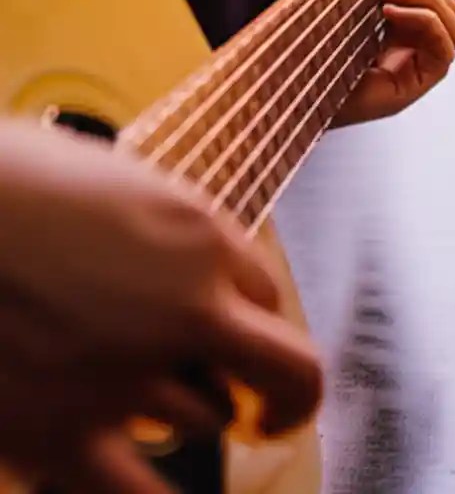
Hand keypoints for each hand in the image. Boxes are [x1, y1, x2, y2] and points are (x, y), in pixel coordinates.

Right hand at [0, 121, 321, 492]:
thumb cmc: (2, 180)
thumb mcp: (109, 177)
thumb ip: (161, 228)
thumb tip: (184, 259)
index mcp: (199, 237)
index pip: (264, 290)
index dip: (242, 308)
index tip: (228, 322)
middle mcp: (183, 308)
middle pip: (277, 363)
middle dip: (270, 383)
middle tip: (268, 402)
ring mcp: (128, 374)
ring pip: (207, 416)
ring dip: (189, 410)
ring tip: (131, 389)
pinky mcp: (61, 429)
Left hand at [309, 0, 454, 126]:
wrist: (280, 76)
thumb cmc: (300, 33)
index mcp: (397, 24)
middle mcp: (410, 47)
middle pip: (453, 10)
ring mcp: (414, 68)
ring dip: (428, 1)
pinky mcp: (414, 85)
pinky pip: (446, 51)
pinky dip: (425, 24)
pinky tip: (390, 14)